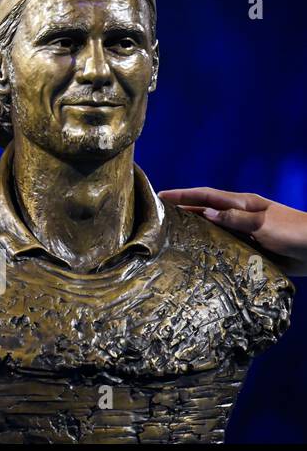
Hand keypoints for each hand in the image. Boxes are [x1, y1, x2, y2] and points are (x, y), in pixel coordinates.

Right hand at [158, 186, 306, 275]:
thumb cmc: (293, 231)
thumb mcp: (262, 223)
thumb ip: (234, 218)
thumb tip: (204, 213)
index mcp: (241, 203)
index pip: (205, 196)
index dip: (182, 195)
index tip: (159, 195)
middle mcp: (239, 216)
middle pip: (205, 211)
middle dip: (182, 211)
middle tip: (157, 216)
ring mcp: (244, 232)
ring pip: (212, 229)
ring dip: (193, 230)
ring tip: (170, 236)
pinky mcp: (250, 248)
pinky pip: (223, 245)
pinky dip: (208, 247)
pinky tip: (198, 255)